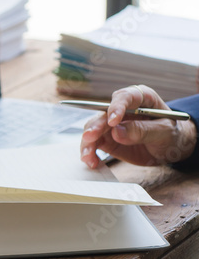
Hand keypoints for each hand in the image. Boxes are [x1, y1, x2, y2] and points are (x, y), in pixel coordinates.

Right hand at [80, 84, 196, 168]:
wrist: (169, 148)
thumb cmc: (171, 134)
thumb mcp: (165, 132)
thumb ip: (143, 130)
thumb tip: (118, 132)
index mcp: (141, 98)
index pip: (125, 97)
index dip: (116, 107)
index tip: (113, 121)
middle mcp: (122, 109)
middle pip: (103, 115)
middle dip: (94, 127)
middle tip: (90, 137)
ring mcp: (112, 125)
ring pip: (93, 129)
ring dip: (88, 143)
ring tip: (88, 156)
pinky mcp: (107, 139)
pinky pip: (93, 144)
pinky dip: (90, 153)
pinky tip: (92, 161)